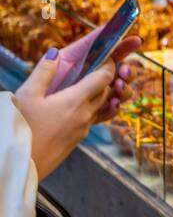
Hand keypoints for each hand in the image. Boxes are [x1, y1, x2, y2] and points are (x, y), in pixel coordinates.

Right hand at [13, 31, 142, 178]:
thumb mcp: (26, 95)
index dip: (108, 65)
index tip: (106, 56)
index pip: (104, 78)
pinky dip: (91, 108)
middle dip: (106, 78)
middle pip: (106, 92)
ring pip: (100, 107)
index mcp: (76, 101)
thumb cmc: (20, 127)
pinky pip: (92, 119)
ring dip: (100, 95)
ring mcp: (83, 129)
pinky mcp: (77, 140)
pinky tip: (78, 106)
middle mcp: (85, 115)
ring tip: (88, 85)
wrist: (19, 162)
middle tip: (97, 67)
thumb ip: (43, 72)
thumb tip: (55, 53)